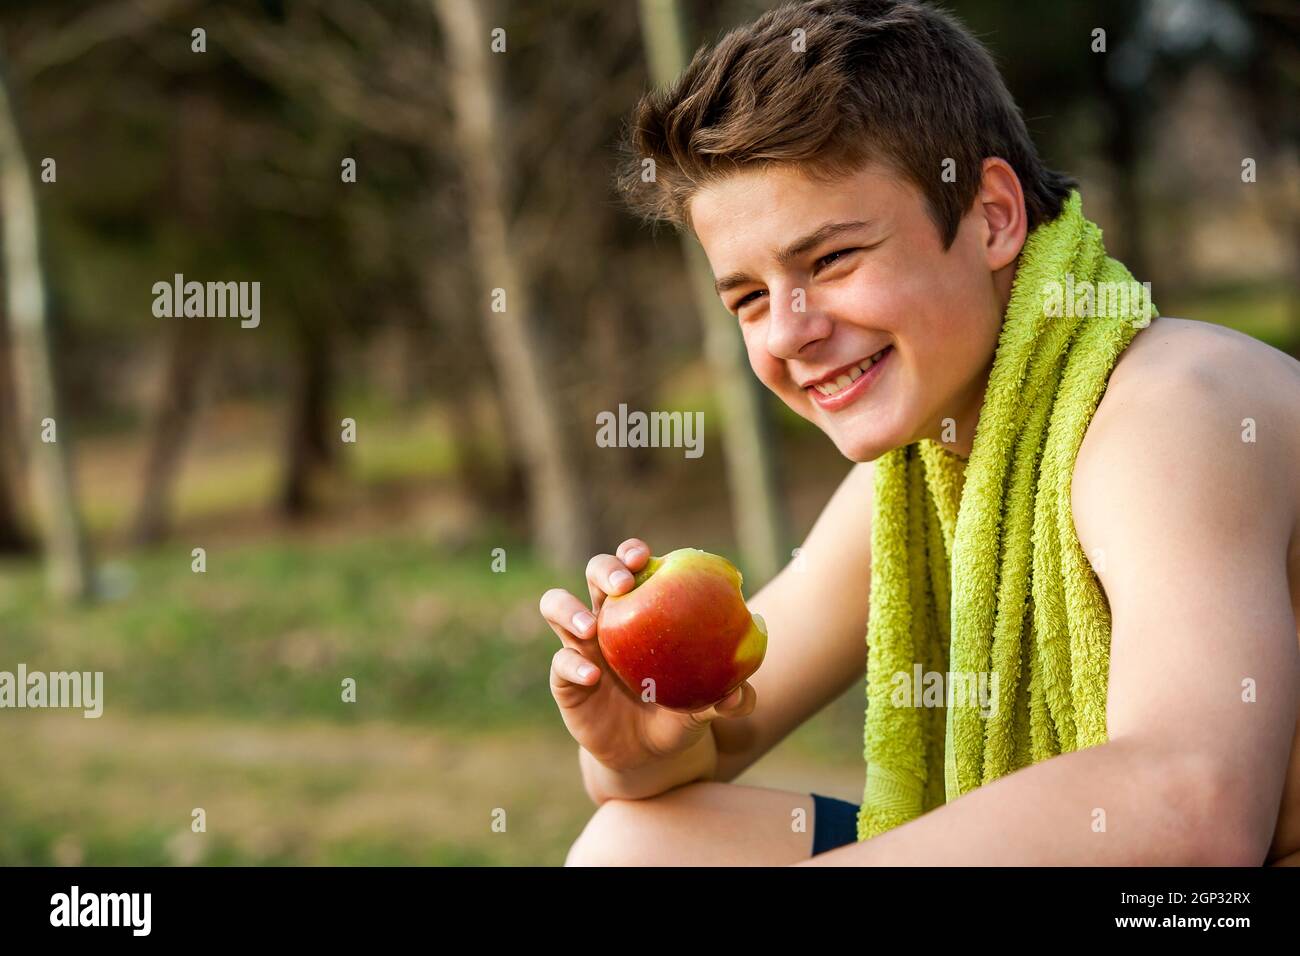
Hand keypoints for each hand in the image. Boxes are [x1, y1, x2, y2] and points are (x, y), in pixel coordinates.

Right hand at [540, 537, 756, 771]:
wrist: (648, 755)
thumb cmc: (680, 712)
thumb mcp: (706, 707)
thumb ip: (727, 700)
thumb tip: (739, 696)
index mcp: (643, 609)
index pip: (632, 564)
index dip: (632, 552)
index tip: (644, 558)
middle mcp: (608, 618)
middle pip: (595, 573)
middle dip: (605, 569)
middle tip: (623, 585)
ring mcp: (580, 646)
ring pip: (556, 605)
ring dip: (570, 608)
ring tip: (591, 627)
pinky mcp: (565, 680)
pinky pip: (561, 663)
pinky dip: (573, 665)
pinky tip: (592, 675)